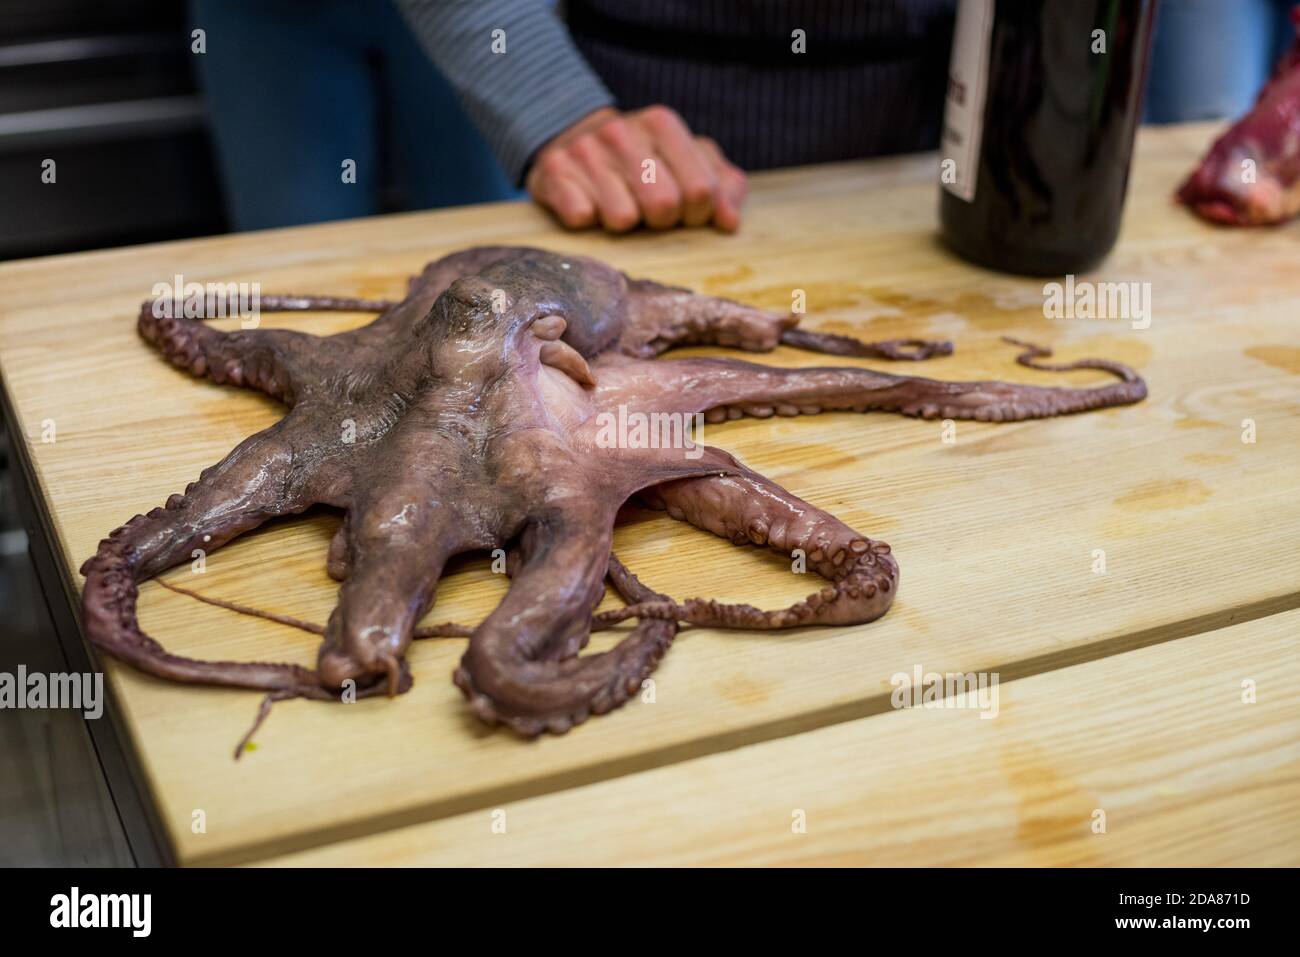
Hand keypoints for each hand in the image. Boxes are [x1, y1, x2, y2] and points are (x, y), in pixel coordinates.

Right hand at [526, 105, 747, 232]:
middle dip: (663, 222)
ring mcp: (584, 151)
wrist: (574, 140)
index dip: (699, 214)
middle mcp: (621, 131)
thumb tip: (728, 222)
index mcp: (661, 123)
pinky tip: (589, 204)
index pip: (701, 190)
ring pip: (622, 219)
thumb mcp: (689, 161)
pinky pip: (582, 218)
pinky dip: (589, 221)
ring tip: (620, 205)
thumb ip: (722, 185)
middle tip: (652, 214)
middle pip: (664, 206)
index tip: (687, 212)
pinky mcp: (553, 174)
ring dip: (626, 225)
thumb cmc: (644, 160)